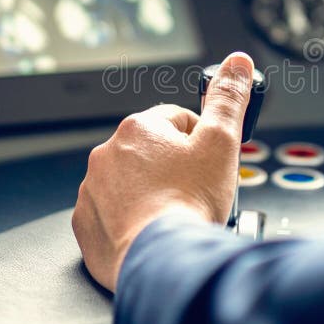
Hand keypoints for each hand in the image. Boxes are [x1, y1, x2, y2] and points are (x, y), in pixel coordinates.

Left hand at [72, 52, 253, 290]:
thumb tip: (236, 63)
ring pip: (132, 183)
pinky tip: (153, 230)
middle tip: (196, 191)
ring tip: (175, 213)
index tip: (209, 163)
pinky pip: (112, 214)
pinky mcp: (87, 224)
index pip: (178, 120)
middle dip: (175, 168)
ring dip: (152, 193)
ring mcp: (93, 190)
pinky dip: (132, 220)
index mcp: (138, 129)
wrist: (162, 260)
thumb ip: (228, 98)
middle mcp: (107, 155)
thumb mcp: (221, 142)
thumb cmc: (188, 202)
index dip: (201, 142)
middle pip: (154, 153)